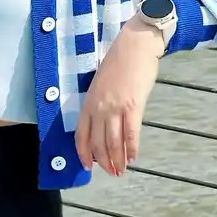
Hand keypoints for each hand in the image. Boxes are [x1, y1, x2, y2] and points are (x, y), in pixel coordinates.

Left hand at [75, 17, 164, 176]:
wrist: (135, 44)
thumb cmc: (119, 61)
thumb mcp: (100, 83)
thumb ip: (99, 103)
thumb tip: (104, 125)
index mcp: (89, 101)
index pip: (81, 135)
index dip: (84, 153)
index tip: (89, 165)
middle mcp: (99, 107)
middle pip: (98, 143)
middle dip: (104, 162)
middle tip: (111, 172)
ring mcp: (116, 107)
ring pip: (114, 143)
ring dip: (117, 160)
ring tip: (121, 170)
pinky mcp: (133, 105)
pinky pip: (131, 134)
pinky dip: (132, 149)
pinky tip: (133, 156)